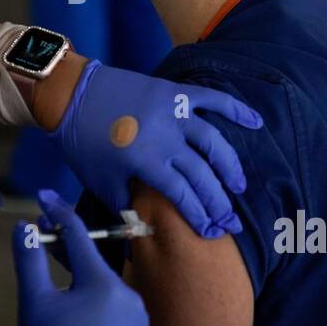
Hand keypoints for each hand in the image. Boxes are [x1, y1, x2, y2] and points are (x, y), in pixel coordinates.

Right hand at [12, 190, 148, 325]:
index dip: (58, 212)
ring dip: (81, 272)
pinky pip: (115, 302)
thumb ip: (29, 259)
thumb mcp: (33, 304)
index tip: (44, 196)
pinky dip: (95, 295)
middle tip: (43, 233)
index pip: (79, 235)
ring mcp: (137, 316)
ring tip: (56, 267)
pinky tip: (75, 300)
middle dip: (67, 245)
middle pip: (94, 258)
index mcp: (104, 285)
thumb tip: (23, 227)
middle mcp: (129, 296)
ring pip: (104, 281)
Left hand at [50, 60, 262, 237]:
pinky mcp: (173, 92)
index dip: (200, 215)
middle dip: (219, 200)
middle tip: (231, 220)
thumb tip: (144, 233)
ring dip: (229, 164)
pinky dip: (234, 108)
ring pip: (212, 141)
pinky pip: (210, 98)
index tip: (213, 232)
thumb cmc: (82, 143)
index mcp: (145, 160)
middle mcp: (163, 136)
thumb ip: (126, 207)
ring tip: (238, 185)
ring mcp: (171, 111)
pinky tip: (255, 122)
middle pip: (202, 173)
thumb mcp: (100, 181)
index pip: (183, 194)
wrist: (71, 95)